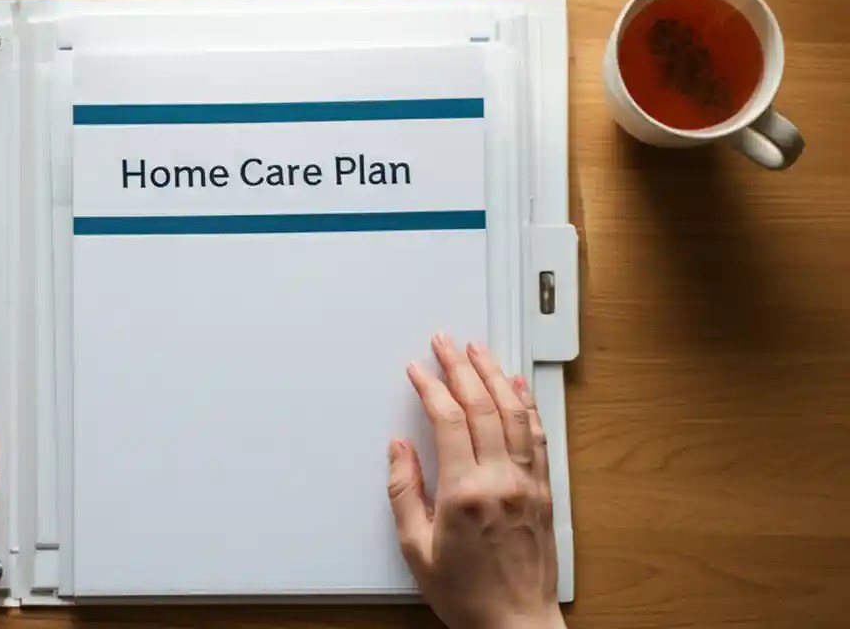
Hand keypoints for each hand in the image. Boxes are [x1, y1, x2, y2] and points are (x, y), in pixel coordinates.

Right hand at [389, 333, 563, 628]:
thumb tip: (399, 449)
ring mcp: (527, 483)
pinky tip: (516, 385)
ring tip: (479, 349)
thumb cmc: (467, 596)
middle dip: (460, 367)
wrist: (517, 626)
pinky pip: (535, 435)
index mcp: (465, 493)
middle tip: (445, 342)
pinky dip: (525, 404)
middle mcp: (501, 481)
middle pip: (482, 405)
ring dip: (495, 375)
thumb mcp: (416, 549)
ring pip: (513, 412)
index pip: (448, 420)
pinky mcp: (543, 492)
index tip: (417, 369)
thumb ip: (404, 493)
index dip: (431, 386)